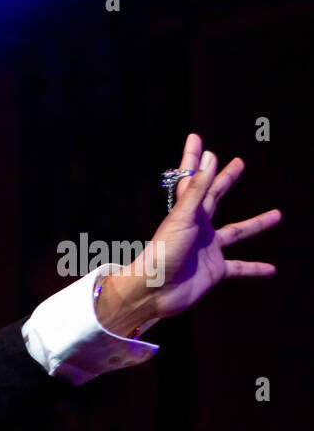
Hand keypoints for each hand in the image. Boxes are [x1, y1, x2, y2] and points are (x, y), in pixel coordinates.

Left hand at [112, 133, 281, 326]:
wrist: (153, 292)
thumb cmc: (162, 253)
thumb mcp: (182, 218)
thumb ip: (198, 189)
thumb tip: (211, 156)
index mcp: (186, 212)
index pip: (193, 178)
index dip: (194, 159)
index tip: (196, 138)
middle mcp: (198, 228)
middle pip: (215, 198)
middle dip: (225, 180)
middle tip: (239, 164)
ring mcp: (208, 249)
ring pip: (236, 232)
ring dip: (256, 224)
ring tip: (277, 215)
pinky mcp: (214, 270)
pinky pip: (240, 267)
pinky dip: (254, 268)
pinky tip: (271, 269)